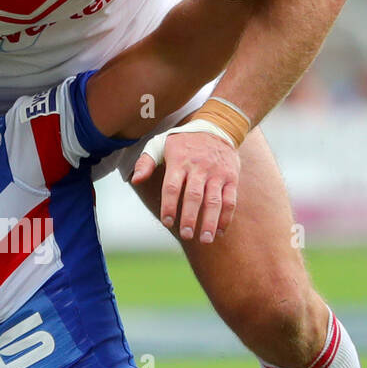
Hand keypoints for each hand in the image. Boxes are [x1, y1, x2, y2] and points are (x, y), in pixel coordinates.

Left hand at [131, 128, 238, 243]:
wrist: (217, 127)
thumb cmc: (183, 142)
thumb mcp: (160, 144)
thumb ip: (146, 163)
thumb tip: (135, 180)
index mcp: (179, 161)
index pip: (172, 187)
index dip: (169, 206)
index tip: (167, 223)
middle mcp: (199, 168)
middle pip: (194, 196)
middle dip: (190, 218)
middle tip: (186, 235)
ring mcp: (217, 173)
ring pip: (214, 200)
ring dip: (210, 222)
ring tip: (205, 240)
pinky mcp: (231, 177)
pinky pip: (230, 200)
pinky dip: (226, 217)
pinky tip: (219, 231)